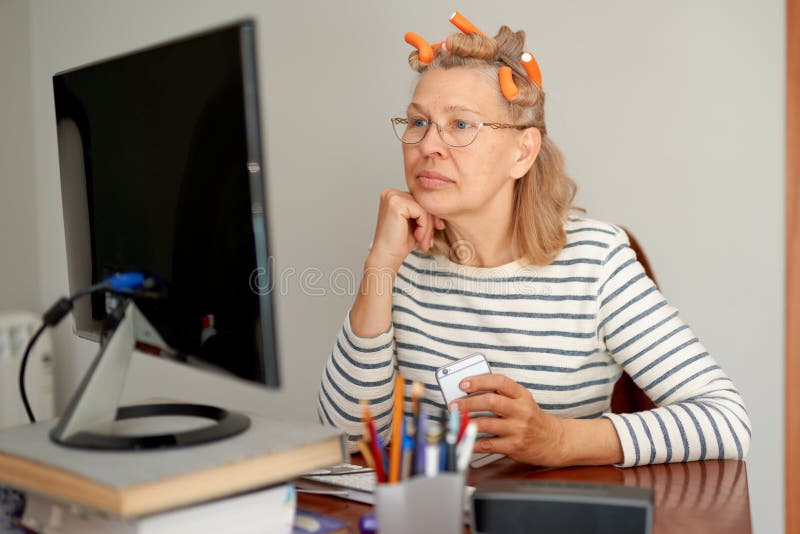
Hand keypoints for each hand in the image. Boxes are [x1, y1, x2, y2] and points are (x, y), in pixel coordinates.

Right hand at [367, 189, 444, 271]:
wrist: (386, 257)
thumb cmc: (399, 243)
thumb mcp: (415, 222)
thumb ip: (423, 210)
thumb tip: (442, 204)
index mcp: (393, 195)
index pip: (420, 199)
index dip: (430, 215)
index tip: (437, 229)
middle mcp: (390, 193)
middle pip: (422, 202)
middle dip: (430, 223)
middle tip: (428, 241)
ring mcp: (392, 197)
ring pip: (424, 208)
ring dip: (427, 227)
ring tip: (423, 242)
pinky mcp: (396, 204)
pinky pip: (421, 212)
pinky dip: (424, 227)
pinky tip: (418, 238)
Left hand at [452, 373, 566, 466]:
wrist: (555, 441)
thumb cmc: (533, 419)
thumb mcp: (523, 401)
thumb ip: (502, 395)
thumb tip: (470, 393)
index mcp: (522, 395)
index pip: (500, 382)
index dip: (479, 381)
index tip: (463, 384)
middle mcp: (521, 410)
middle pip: (491, 401)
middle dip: (467, 403)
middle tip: (453, 404)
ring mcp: (518, 429)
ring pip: (486, 423)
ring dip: (466, 422)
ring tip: (454, 421)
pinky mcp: (514, 446)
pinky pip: (488, 444)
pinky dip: (472, 443)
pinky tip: (464, 440)